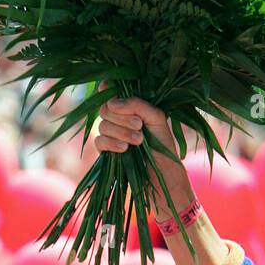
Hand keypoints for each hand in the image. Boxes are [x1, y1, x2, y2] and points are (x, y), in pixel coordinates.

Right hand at [95, 93, 192, 215]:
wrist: (164, 174)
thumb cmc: (164, 145)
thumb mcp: (157, 119)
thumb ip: (138, 105)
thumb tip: (113, 103)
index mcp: (129, 107)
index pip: (109, 90)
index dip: (109, 90)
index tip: (118, 100)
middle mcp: (117, 118)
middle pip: (105, 108)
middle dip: (122, 117)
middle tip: (139, 126)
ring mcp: (111, 134)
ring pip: (102, 125)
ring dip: (121, 132)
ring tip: (139, 141)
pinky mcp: (106, 152)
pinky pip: (100, 141)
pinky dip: (111, 143)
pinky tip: (125, 149)